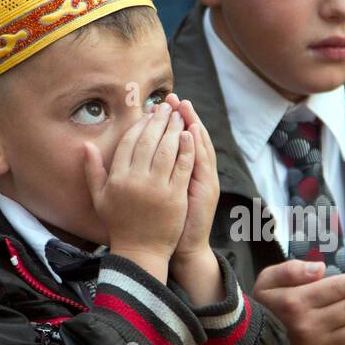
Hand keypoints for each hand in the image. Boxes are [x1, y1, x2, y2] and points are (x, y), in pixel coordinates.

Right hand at [84, 102, 193, 280]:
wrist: (140, 251)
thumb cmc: (119, 224)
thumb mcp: (100, 198)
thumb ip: (93, 171)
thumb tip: (85, 145)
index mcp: (117, 178)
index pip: (129, 143)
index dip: (139, 125)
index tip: (148, 113)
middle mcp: (135, 180)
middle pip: (148, 141)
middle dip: (158, 121)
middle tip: (166, 107)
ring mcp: (156, 188)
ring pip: (166, 150)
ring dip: (173, 129)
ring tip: (179, 116)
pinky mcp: (175, 196)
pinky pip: (182, 167)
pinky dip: (186, 149)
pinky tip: (189, 135)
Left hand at [166, 94, 219, 263]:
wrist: (183, 247)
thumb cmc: (167, 222)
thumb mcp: (161, 192)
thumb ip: (154, 171)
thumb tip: (139, 150)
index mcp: (184, 171)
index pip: (179, 139)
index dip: (173, 120)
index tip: (163, 102)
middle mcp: (197, 172)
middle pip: (191, 137)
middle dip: (183, 116)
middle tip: (173, 97)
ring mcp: (203, 181)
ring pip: (200, 147)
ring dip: (193, 125)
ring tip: (184, 107)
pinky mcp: (205, 191)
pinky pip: (202, 165)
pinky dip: (197, 149)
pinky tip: (191, 133)